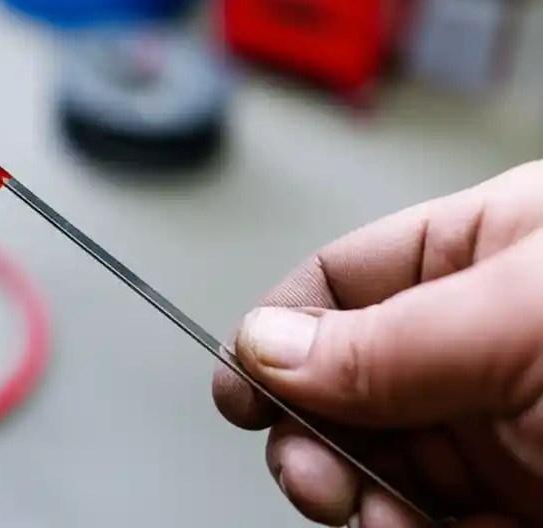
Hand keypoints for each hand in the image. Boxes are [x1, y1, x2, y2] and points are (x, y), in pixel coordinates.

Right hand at [213, 161, 542, 526]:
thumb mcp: (520, 325)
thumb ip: (386, 340)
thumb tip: (264, 346)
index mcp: (493, 252)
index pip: (345, 278)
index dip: (280, 332)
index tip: (240, 391)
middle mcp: (489, 338)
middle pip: (347, 381)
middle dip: (311, 430)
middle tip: (308, 469)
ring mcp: (511, 424)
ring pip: (383, 459)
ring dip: (356, 493)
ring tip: (366, 513)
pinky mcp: (529, 502)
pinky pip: (435, 519)